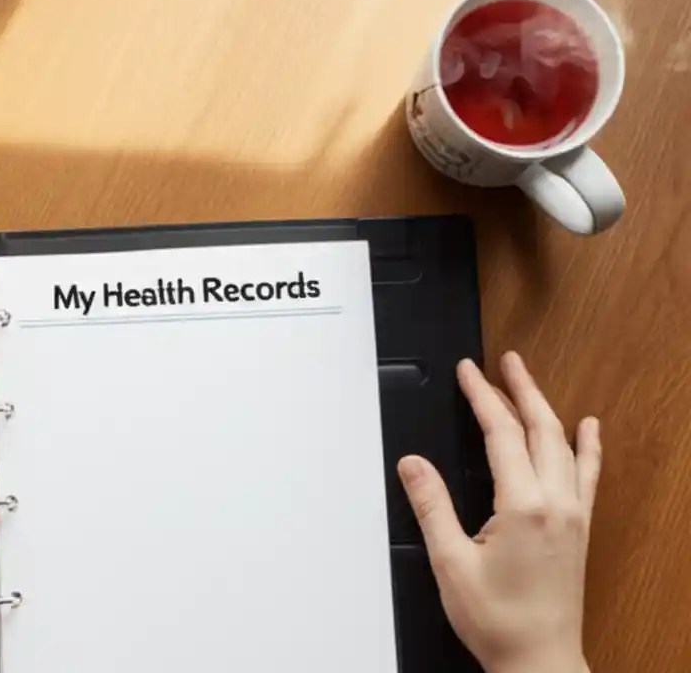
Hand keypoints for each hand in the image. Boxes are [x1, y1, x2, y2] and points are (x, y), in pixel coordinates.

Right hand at [398, 352, 600, 672]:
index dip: (483, 396)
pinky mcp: (579, 528)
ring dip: (547, 408)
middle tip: (503, 361)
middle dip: (519, 389)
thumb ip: (431, 506)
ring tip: (530, 381)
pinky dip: (589, 446)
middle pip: (540, 428)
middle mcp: (556, 503)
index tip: (469, 371)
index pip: (502, 433)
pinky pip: (589, 474)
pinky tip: (590, 428)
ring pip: (565, 445)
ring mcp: (574, 515)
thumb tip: (413, 464)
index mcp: (523, 506)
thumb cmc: (497, 620)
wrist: (537, 660)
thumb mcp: (450, 562)